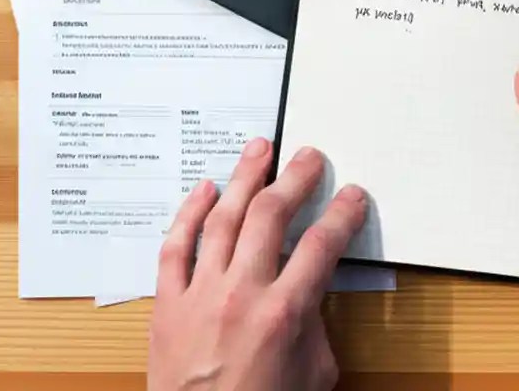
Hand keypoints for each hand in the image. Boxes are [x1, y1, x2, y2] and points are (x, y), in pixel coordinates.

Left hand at [147, 139, 366, 390]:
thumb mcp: (313, 373)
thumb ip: (315, 322)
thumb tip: (309, 288)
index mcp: (284, 313)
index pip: (321, 245)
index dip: (341, 214)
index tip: (351, 196)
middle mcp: (241, 295)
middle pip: (271, 216)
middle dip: (295, 179)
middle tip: (308, 158)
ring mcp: (200, 295)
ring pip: (222, 218)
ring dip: (243, 178)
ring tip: (258, 150)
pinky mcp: (167, 304)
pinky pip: (175, 246)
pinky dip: (189, 213)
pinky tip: (204, 189)